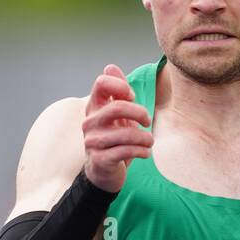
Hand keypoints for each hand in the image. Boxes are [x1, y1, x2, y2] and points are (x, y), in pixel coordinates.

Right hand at [82, 64, 152, 192]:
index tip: (132, 96)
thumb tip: (110, 67)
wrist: (103, 172)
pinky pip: (126, 151)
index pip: (101, 83)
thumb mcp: (117, 115)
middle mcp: (90, 122)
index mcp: (94, 107)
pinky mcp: (100, 160)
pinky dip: (142, 151)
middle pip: (118, 107)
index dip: (121, 86)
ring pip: (126, 134)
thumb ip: (117, 92)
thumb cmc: (113, 140)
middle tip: (147, 121)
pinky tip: (145, 152)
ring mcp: (93, 142)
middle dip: (140, 112)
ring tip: (149, 141)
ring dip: (145, 138)